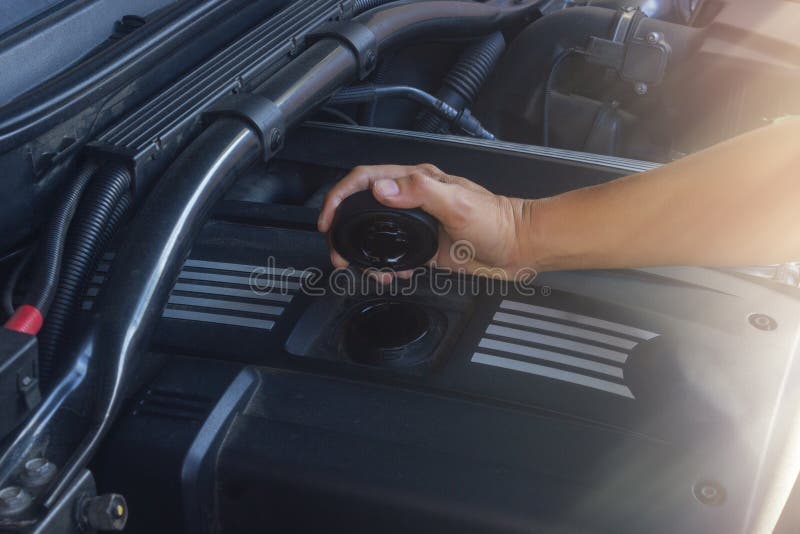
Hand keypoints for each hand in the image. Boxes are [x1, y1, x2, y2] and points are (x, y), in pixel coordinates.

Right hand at [317, 164, 537, 282]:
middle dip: (344, 227)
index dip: (341, 195)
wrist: (519, 247)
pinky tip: (389, 273)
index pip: (367, 179)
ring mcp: (419, 223)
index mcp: (418, 180)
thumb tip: (382, 189)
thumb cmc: (497, 221)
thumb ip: (419, 191)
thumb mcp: (457, 202)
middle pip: (365, 207)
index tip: (328, 217)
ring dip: (363, 251)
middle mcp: (415, 199)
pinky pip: (396, 254)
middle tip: (336, 250)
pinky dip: (386, 265)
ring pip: (377, 233)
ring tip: (359, 267)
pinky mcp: (426, 246)